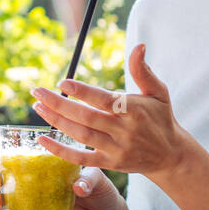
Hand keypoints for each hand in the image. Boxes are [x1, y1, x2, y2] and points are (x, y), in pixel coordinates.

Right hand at [0, 156, 133, 209]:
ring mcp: (43, 205)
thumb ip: (89, 180)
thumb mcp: (99, 180)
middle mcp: (44, 186)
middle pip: (14, 180)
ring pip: (15, 200)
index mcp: (52, 170)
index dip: (9, 159)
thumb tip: (77, 188)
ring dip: (1, 198)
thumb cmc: (105, 194)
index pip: (26, 161)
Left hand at [28, 43, 191, 179]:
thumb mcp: (158, 92)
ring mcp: (116, 149)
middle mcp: (124, 131)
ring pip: (81, 135)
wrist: (170, 155)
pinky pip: (80, 158)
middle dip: (59, 104)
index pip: (104, 100)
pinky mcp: (109, 164)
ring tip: (38, 107)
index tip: (62, 82)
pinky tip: (42, 139)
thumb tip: (139, 46)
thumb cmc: (160, 118)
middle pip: (86, 117)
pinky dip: (59, 150)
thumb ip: (143, 71)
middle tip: (38, 92)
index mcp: (134, 111)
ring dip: (56, 121)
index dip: (82, 92)